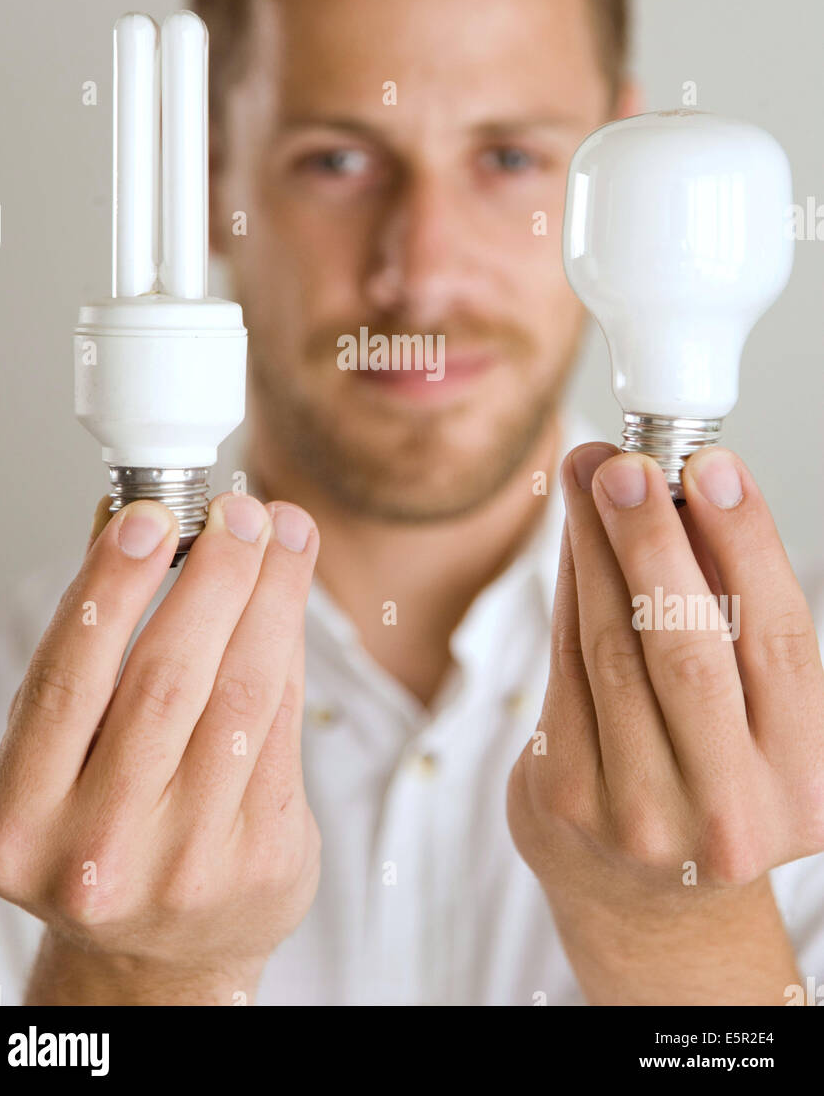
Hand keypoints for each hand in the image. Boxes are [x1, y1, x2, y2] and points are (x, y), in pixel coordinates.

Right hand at [0, 493, 320, 1004]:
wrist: (154, 951)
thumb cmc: (98, 828)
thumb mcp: (57, 757)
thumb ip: (91, 651)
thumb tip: (132, 525)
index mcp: (21, 822)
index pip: (69, 679)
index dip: (114, 586)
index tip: (151, 516)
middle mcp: (97, 852)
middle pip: (168, 678)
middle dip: (215, 575)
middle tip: (240, 511)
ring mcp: (187, 865)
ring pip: (242, 694)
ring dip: (271, 597)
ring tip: (282, 535)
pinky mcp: (262, 861)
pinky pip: (286, 726)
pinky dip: (290, 649)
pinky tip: (289, 602)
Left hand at [507, 443, 823, 1004]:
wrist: (651, 899)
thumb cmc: (715, 783)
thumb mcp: (760, 723)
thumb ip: (736, 623)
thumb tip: (689, 490)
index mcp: (800, 786)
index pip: (776, 644)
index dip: (744, 543)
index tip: (712, 465)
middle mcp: (727, 810)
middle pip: (685, 647)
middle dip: (651, 539)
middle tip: (627, 463)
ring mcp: (637, 813)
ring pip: (611, 647)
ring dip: (597, 546)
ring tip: (590, 475)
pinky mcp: (563, 796)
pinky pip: (563, 665)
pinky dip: (569, 589)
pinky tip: (575, 539)